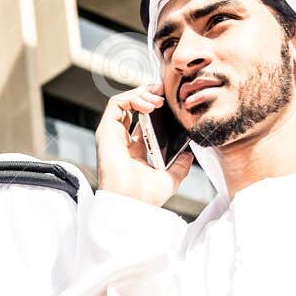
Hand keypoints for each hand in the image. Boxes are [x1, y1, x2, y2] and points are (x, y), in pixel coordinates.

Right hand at [96, 84, 194, 206]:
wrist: (131, 204)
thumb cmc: (145, 198)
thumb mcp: (170, 179)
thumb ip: (179, 166)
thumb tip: (188, 154)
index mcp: (134, 151)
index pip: (142, 121)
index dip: (154, 107)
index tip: (169, 101)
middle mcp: (121, 141)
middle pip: (132, 108)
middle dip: (148, 94)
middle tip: (164, 91)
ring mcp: (112, 135)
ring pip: (123, 102)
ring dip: (142, 94)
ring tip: (159, 99)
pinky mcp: (106, 131)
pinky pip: (116, 104)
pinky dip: (133, 98)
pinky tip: (150, 105)